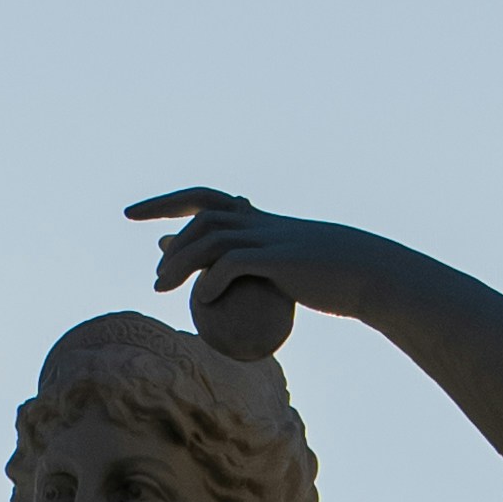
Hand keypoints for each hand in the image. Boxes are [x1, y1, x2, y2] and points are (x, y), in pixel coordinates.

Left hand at [126, 187, 388, 334]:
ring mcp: (268, 237)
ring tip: (160, 287)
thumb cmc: (330, 279)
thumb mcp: (285, 275)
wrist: (367, 275)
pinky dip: (211, 281)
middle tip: (147, 261)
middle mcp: (260, 220)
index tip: (135, 216)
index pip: (205, 199)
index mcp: (259, 219)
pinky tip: (202, 302)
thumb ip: (247, 274)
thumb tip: (209, 285)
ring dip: (180, 259)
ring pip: (211, 236)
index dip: (165, 202)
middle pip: (202, 207)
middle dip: (162, 216)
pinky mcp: (277, 260)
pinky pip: (232, 265)